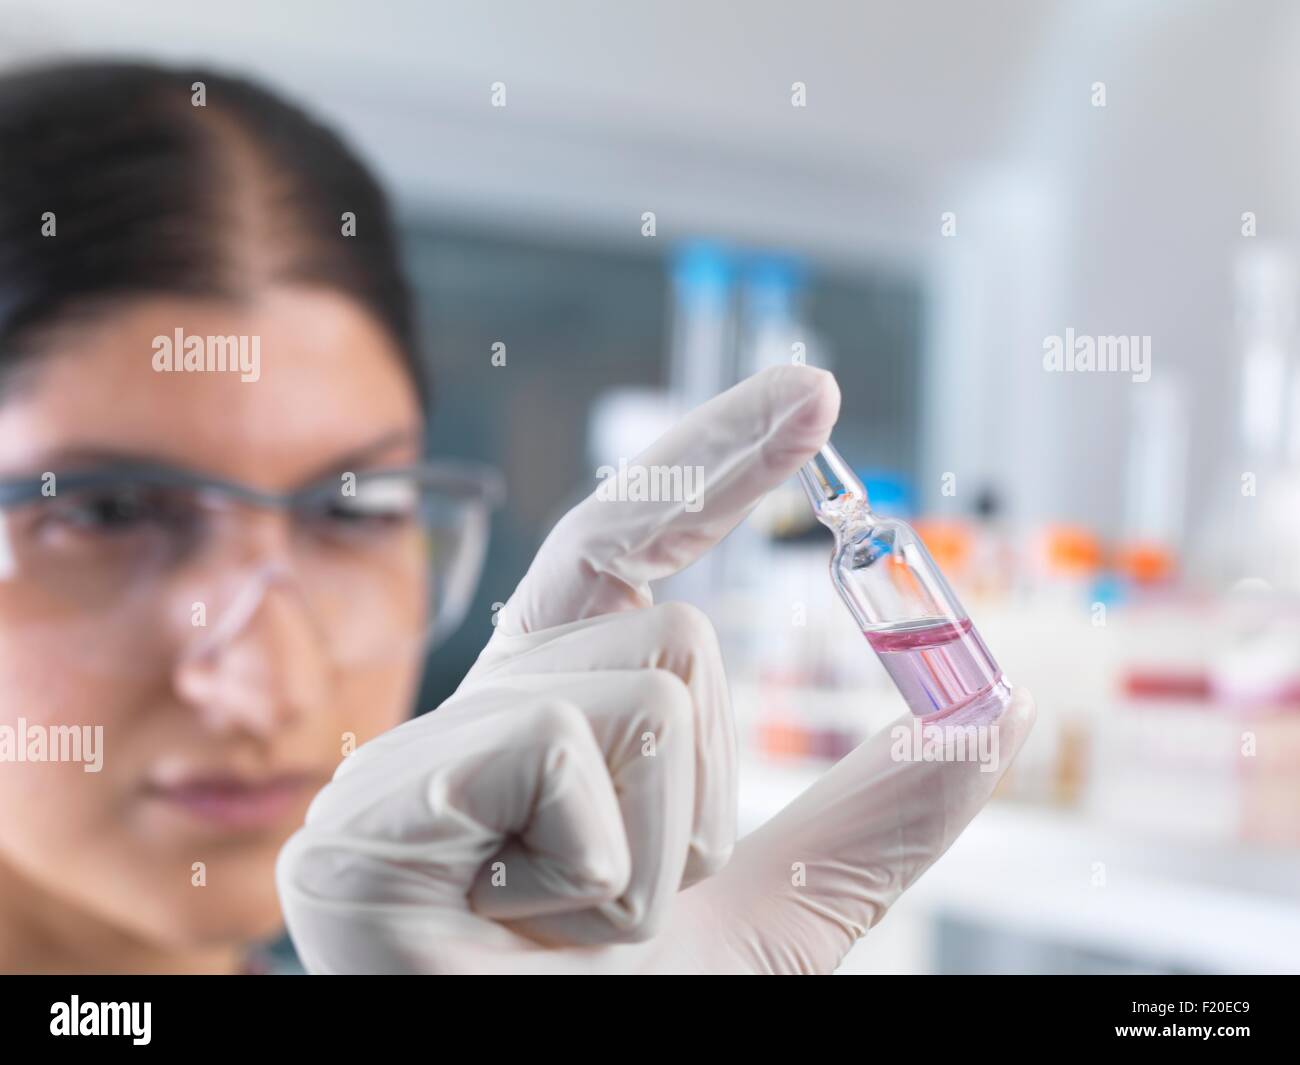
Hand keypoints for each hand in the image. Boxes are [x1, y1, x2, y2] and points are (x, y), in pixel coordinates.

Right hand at [275, 365, 1034, 972]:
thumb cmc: (628, 1024)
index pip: (630, 548)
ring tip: (572, 928)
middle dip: (704, 788)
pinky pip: (562, 752)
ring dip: (658, 848)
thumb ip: (871, 817)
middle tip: (628, 901)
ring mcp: (415, 760)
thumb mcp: (781, 914)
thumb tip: (990, 709)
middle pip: (675, 632)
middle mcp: (486, 715)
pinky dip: (594, 872)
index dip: (713, 463)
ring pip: (639, 691)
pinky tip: (507, 927)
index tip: (812, 389)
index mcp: (560, 717)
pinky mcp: (365, 813)